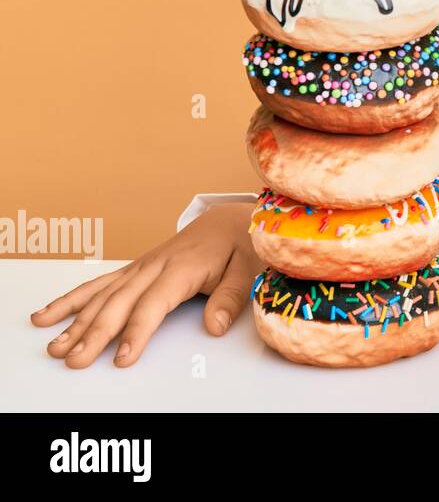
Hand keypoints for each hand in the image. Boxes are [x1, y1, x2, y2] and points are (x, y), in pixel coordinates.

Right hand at [29, 201, 259, 368]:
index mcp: (184, 266)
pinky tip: (47, 315)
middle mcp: (156, 265)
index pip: (154, 303)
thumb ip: (231, 298)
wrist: (229, 219)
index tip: (122, 358)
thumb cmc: (240, 245)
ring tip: (55, 346)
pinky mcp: (134, 269)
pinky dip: (72, 300)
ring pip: (103, 294)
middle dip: (95, 333)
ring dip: (76, 320)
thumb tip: (215, 327)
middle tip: (74, 359)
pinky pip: (99, 284)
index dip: (137, 331)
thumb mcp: (249, 269)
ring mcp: (141, 266)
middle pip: (120, 302)